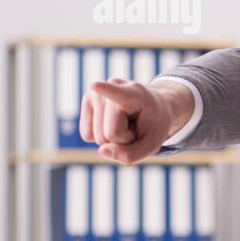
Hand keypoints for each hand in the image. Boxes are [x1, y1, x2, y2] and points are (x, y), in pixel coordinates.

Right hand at [79, 79, 193, 164]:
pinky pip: (87, 135)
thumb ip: (131, 154)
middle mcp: (113, 87)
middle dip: (124, 139)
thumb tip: (102, 151)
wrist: (151, 106)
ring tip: (126, 122)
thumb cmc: (153, 124)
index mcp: (137, 94)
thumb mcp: (152, 144)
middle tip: (135, 126)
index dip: (106, 91)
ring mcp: (97, 92)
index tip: (95, 86)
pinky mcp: (87, 101)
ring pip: (98, 137)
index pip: (118, 93)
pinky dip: (100, 136)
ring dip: (113, 138)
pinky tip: (112, 121)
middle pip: (111, 134)